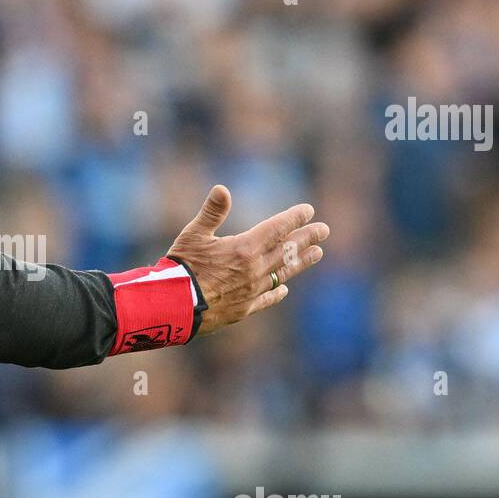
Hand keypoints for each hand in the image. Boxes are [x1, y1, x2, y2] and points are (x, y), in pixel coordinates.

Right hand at [167, 185, 328, 336]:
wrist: (174, 307)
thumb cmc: (181, 267)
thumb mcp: (193, 234)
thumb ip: (211, 212)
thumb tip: (222, 189)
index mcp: (244, 248)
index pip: (277, 229)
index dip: (294, 218)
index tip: (309, 210)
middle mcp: (254, 269)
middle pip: (287, 250)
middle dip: (306, 238)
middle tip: (324, 230)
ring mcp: (252, 290)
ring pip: (283, 273)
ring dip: (301, 262)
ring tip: (317, 254)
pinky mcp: (244, 309)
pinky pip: (267, 298)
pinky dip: (277, 292)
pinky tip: (284, 289)